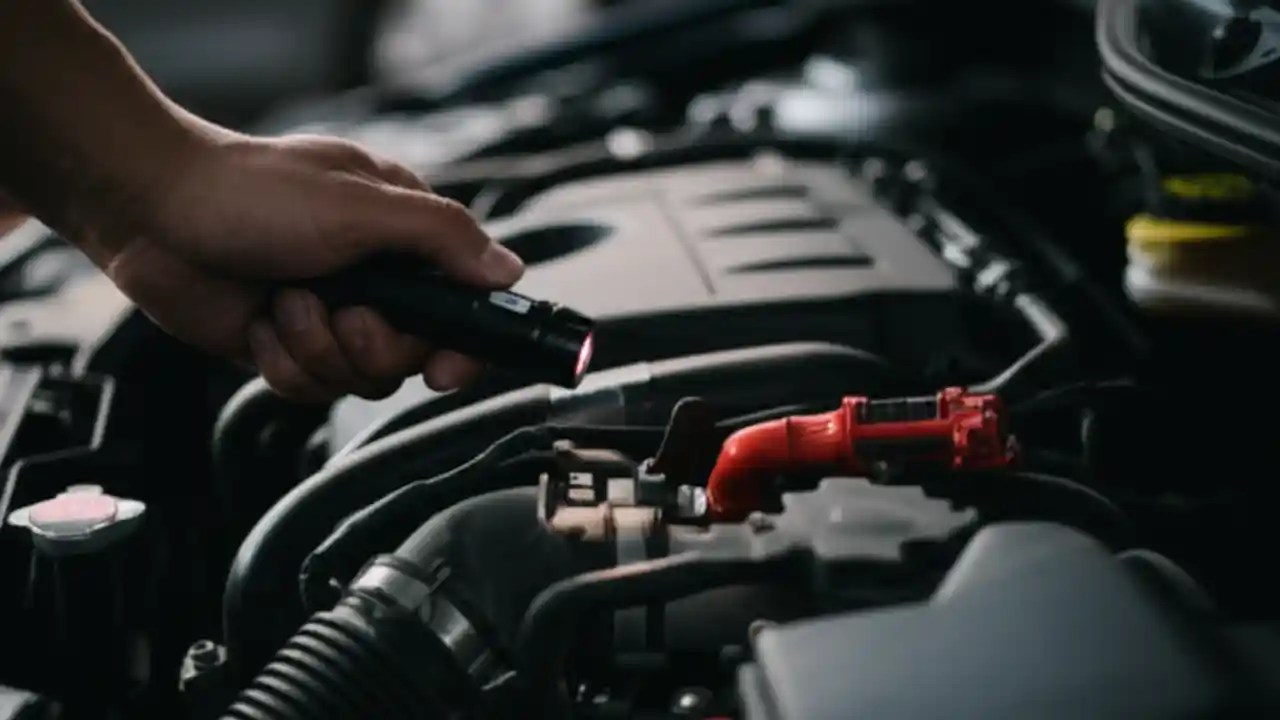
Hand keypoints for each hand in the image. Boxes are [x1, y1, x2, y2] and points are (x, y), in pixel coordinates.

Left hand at [100, 132, 523, 402]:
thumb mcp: (361, 206)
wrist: (153, 213)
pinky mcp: (290, 346)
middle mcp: (378, 281)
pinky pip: (311, 389)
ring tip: (284, 303)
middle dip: (371, 345)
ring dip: (318, 349)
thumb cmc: (256, 194)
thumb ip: (440, 237)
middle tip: (340, 311)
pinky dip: (283, 362)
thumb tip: (509, 272)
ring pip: (362, 380)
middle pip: (413, 357)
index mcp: (407, 239)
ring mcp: (333, 316)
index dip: (464, 347)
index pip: (467, 306)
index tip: (443, 370)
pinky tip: (259, 324)